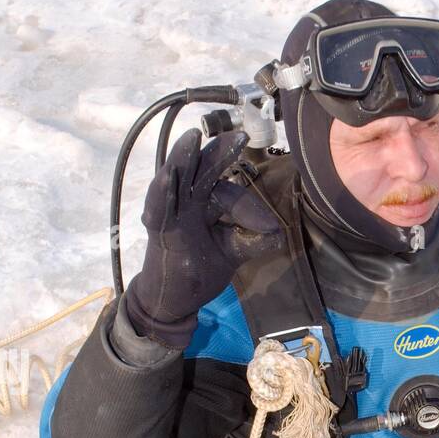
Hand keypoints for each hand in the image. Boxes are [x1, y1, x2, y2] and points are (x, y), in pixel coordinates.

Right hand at [125, 128, 283, 348]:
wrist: (171, 302)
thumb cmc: (198, 271)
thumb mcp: (232, 252)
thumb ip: (254, 241)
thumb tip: (279, 233)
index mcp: (205, 204)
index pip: (229, 193)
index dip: (250, 208)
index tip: (271, 230)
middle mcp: (187, 203)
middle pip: (203, 171)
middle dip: (220, 153)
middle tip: (239, 136)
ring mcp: (171, 215)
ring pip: (178, 180)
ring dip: (184, 158)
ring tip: (193, 138)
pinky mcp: (159, 231)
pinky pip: (159, 208)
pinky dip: (163, 192)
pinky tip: (168, 177)